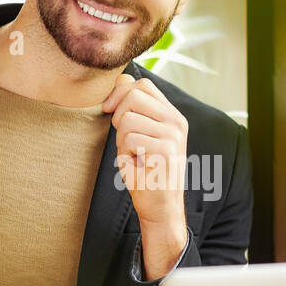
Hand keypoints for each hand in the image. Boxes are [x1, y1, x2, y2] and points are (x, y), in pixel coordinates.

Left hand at [103, 74, 189, 278]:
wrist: (161, 207)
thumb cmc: (146, 172)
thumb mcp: (139, 134)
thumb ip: (133, 108)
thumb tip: (121, 79)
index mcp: (172, 115)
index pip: (143, 84)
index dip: (120, 92)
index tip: (109, 109)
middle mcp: (176, 121)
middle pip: (133, 95)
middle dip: (118, 116)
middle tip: (125, 140)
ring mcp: (173, 135)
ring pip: (127, 119)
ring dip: (121, 140)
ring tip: (134, 156)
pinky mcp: (165, 150)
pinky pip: (130, 139)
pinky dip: (126, 154)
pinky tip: (137, 165)